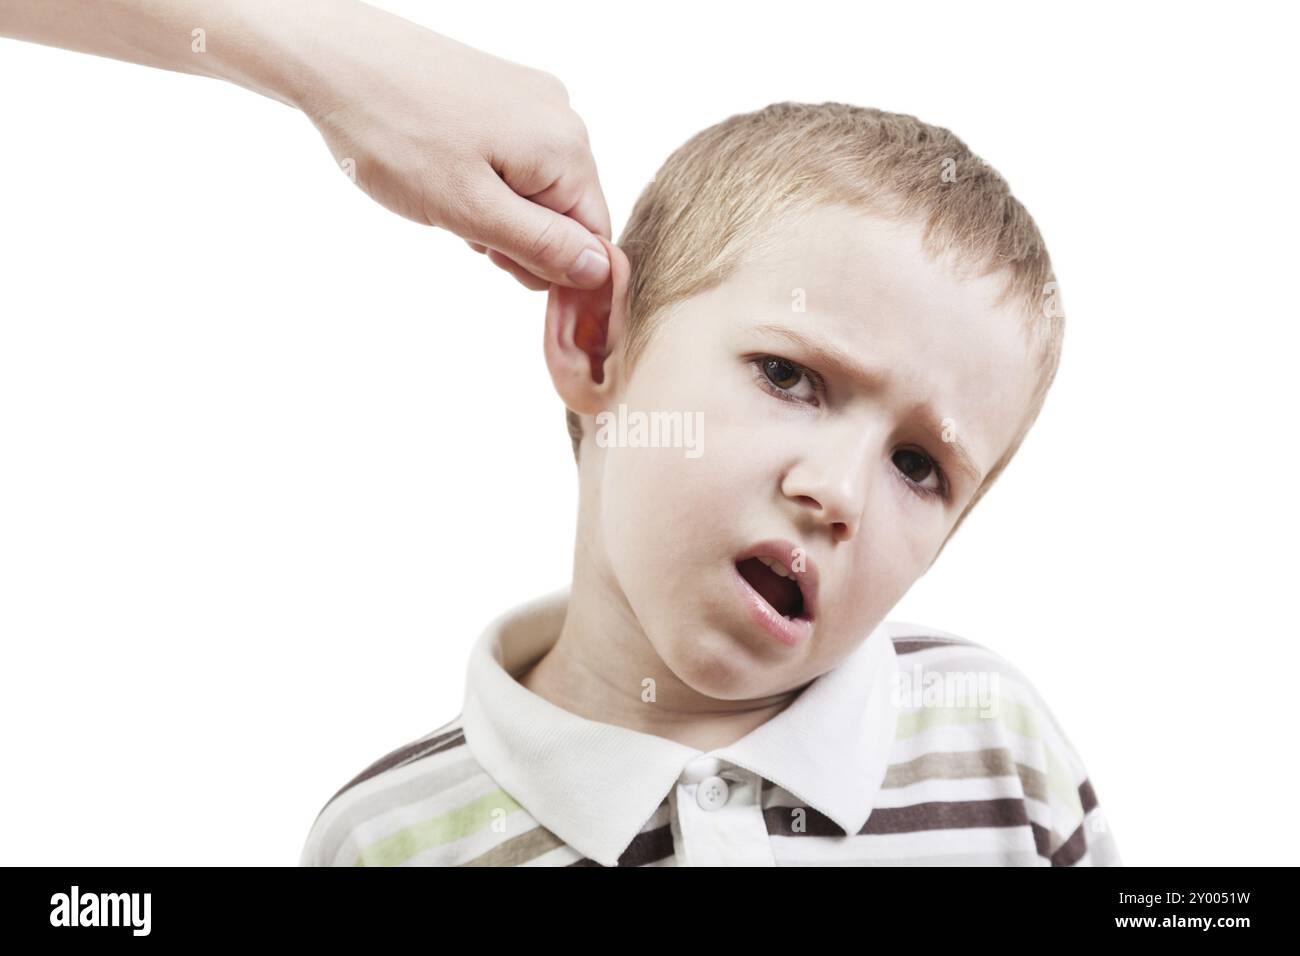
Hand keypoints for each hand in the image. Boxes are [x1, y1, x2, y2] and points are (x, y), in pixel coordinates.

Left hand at [297, 5, 611, 289]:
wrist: (335, 60)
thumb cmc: (394, 134)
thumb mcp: (470, 211)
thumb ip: (541, 246)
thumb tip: (600, 271)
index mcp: (566, 149)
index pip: (594, 238)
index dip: (554, 269)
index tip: (500, 266)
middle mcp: (563, 119)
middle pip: (567, 214)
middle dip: (520, 238)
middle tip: (462, 228)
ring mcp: (532, 102)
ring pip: (537, 191)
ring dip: (497, 213)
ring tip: (444, 196)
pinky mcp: (503, 94)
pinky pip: (515, 161)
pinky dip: (484, 182)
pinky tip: (445, 173)